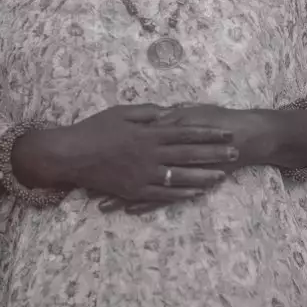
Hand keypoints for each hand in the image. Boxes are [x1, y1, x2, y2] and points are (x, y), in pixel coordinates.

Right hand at [15, 104, 238, 213]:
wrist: (71, 155)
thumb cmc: (94, 129)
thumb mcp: (121, 112)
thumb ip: (148, 112)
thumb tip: (169, 113)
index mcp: (149, 134)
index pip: (186, 132)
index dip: (208, 133)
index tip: (227, 132)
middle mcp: (150, 155)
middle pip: (189, 154)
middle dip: (214, 154)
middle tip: (235, 153)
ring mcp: (143, 175)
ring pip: (180, 177)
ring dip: (203, 176)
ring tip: (222, 176)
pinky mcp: (134, 191)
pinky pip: (162, 194)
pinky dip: (180, 194)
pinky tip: (196, 193)